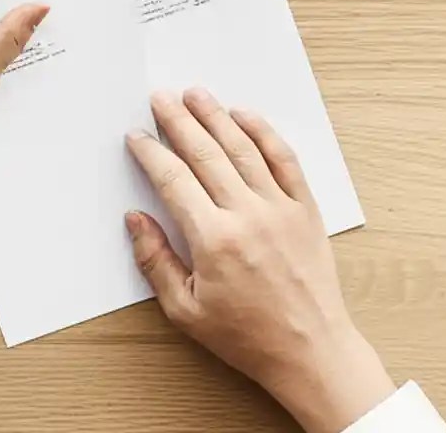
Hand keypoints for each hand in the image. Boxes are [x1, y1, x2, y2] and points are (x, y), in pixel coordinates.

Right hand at [125, 88, 394, 432]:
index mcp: (214, 240)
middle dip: (179, 121)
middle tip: (160, 99)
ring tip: (196, 94)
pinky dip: (265, 133)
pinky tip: (245, 116)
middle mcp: (248, 215)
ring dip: (217, 116)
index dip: (151, 153)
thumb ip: (155, 260)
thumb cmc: (247, 336)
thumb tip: (135, 219)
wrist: (310, 350)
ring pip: (243, 148)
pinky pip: (284, 160)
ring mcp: (280, 209)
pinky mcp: (305, 210)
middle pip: (206, 154)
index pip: (174, 180)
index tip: (137, 137)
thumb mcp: (185, 310)